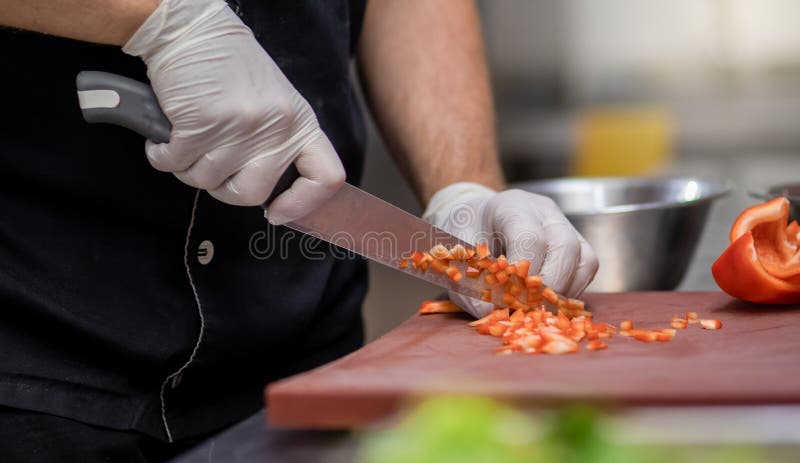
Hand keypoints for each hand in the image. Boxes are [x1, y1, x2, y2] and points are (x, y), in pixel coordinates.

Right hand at [123, 0, 344, 223]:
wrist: (192, 30)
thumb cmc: (230, 69)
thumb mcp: (274, 104)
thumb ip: (278, 144)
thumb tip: (268, 194)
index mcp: (301, 124)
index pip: (325, 178)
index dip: (303, 204)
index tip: (277, 212)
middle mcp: (277, 127)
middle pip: (252, 193)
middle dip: (223, 189)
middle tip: (212, 166)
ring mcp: (241, 126)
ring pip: (207, 181)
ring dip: (187, 167)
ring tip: (188, 139)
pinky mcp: (203, 123)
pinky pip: (176, 164)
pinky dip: (163, 155)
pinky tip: (166, 137)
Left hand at [423, 182, 598, 317]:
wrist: (476, 218)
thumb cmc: (464, 233)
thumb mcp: (455, 254)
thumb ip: (468, 283)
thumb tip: (492, 315)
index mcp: (513, 206)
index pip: (530, 238)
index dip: (523, 273)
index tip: (509, 296)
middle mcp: (545, 213)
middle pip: (565, 246)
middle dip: (548, 286)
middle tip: (526, 308)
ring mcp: (566, 226)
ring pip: (584, 259)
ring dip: (563, 293)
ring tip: (536, 308)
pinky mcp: (576, 245)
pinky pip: (585, 271)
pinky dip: (569, 292)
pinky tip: (545, 303)